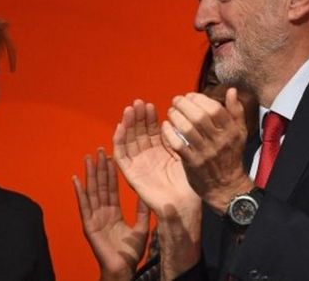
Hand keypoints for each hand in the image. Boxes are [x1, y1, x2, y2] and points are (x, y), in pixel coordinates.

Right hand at [73, 148, 148, 280]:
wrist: (123, 270)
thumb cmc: (131, 254)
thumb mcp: (141, 228)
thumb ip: (142, 211)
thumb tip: (146, 194)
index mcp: (113, 212)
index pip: (112, 188)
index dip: (111, 173)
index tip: (111, 156)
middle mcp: (102, 212)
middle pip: (101, 186)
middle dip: (100, 168)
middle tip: (99, 149)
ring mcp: (94, 217)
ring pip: (92, 191)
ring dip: (89, 174)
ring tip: (88, 158)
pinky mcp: (88, 225)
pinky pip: (84, 206)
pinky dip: (79, 192)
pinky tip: (76, 179)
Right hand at [113, 100, 200, 215]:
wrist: (184, 205)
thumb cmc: (189, 184)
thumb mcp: (184, 155)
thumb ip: (178, 139)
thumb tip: (175, 118)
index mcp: (161, 152)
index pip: (152, 131)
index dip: (150, 118)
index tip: (151, 105)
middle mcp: (147, 156)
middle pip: (138, 133)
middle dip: (138, 117)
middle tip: (139, 103)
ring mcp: (138, 164)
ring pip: (128, 140)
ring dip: (127, 124)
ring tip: (130, 110)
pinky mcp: (130, 174)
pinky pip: (121, 155)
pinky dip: (119, 140)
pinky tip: (121, 127)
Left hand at [161, 88, 253, 213]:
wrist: (226, 186)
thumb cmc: (230, 155)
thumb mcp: (239, 133)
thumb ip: (236, 111)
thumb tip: (231, 90)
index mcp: (231, 132)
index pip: (214, 109)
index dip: (199, 99)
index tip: (190, 96)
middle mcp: (219, 141)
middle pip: (199, 117)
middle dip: (184, 104)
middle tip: (176, 100)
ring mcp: (205, 153)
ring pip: (187, 129)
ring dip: (175, 116)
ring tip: (171, 112)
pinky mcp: (192, 163)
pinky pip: (178, 144)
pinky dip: (169, 133)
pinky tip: (166, 126)